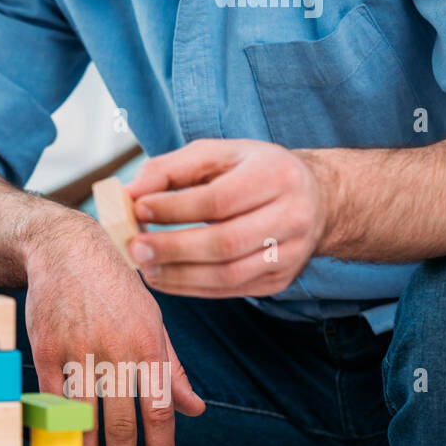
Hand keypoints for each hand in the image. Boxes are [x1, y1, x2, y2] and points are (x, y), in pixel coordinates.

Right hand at [24, 210, 205, 445]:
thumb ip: (173, 368)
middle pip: (120, 422)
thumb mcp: (153, 319)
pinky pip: (51, 399)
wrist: (65, 249)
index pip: (159, 410)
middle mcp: (115, 350)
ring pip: (84, 416)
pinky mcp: (46, 348)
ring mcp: (77, 349)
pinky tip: (63, 445)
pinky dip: (57, 426)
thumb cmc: (113, 285)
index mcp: (148, 345)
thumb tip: (196, 409)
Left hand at [123, 138, 329, 297]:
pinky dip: (190, 287)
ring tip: (143, 265)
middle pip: (226, 242)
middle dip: (173, 248)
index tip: (137, 209)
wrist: (316, 198)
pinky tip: (163, 277)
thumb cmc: (251, 171)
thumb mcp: (215, 155)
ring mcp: (291, 254)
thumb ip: (169, 169)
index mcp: (277, 175)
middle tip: (133, 247)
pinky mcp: (281, 280)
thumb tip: (129, 194)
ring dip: (178, 275)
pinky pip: (231, 290)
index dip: (175, 208)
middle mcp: (292, 216)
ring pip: (228, 274)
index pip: (220, 199)